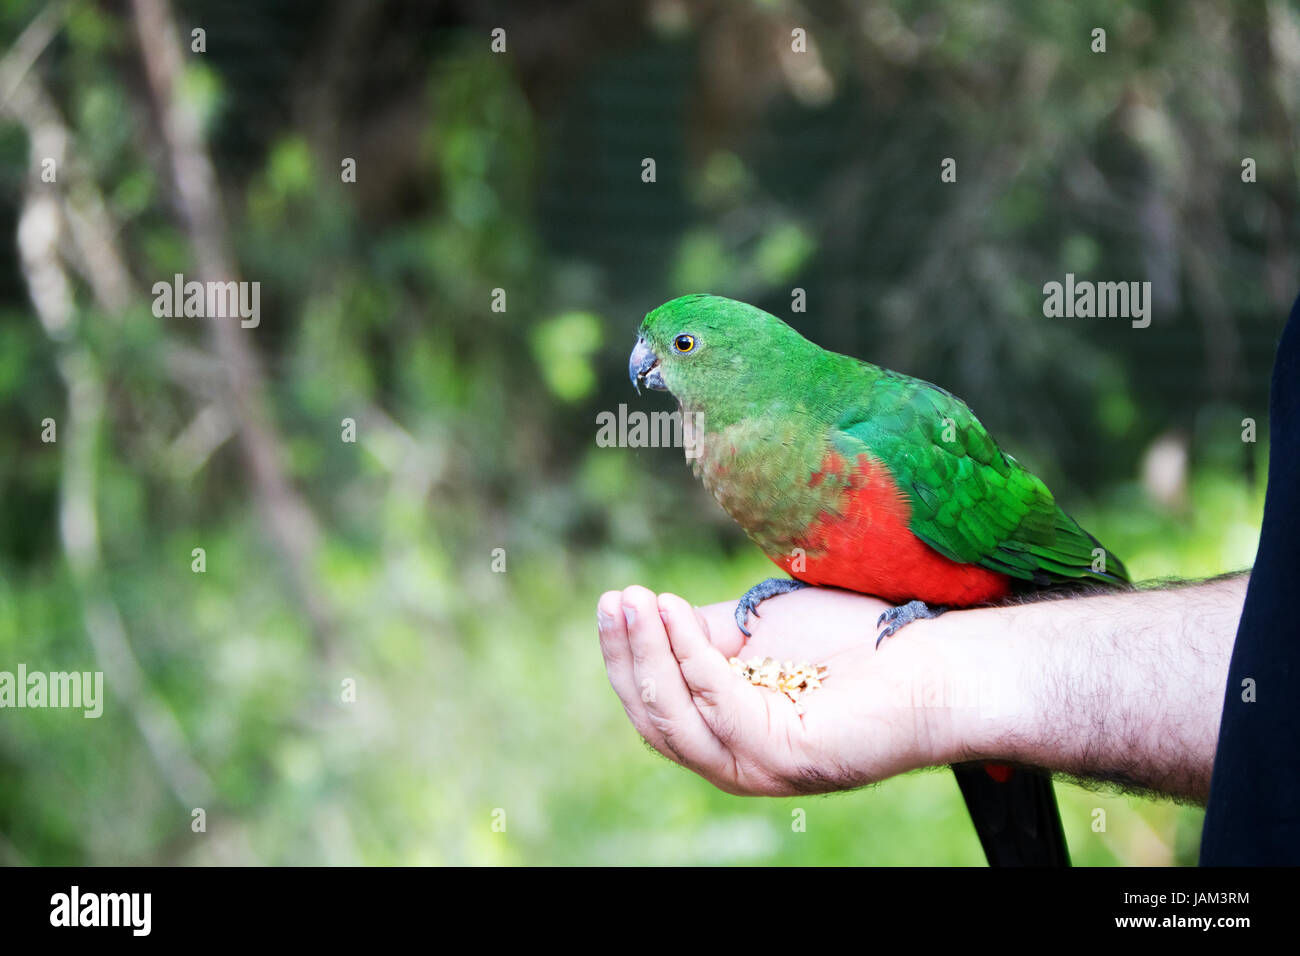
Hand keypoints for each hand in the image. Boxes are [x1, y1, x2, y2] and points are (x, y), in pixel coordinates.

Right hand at [599, 576, 1245, 801]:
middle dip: (628, 659)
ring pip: (678, 726)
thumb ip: (706, 634)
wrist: (935, 655)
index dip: (626, 658)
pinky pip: (724, 711)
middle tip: (617, 601)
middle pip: (657, 722)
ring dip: (650, 661)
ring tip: (639, 604)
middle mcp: (742, 761)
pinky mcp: (796, 759)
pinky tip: (679, 620)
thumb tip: (647, 617)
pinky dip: (692, 664)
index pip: (656, 707)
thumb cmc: (854, 640)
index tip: (613, 601)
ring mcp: (768, 766)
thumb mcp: (759, 629)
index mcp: (730, 733)